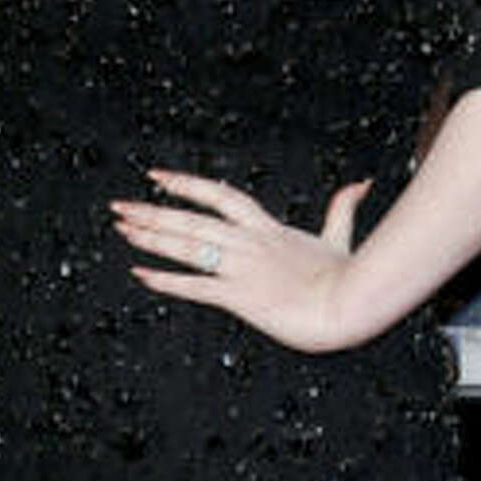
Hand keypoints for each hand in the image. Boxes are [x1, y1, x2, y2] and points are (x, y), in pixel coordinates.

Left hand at [109, 169, 371, 353]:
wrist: (350, 304)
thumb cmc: (347, 277)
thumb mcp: (339, 237)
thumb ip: (342, 208)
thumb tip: (360, 183)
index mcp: (267, 229)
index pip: (219, 196)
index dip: (186, 184)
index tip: (156, 176)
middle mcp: (249, 243)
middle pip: (192, 220)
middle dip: (152, 212)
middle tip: (120, 207)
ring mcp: (242, 268)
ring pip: (188, 247)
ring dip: (152, 238)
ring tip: (122, 230)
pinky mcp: (241, 297)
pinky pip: (195, 286)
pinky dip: (166, 280)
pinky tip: (141, 274)